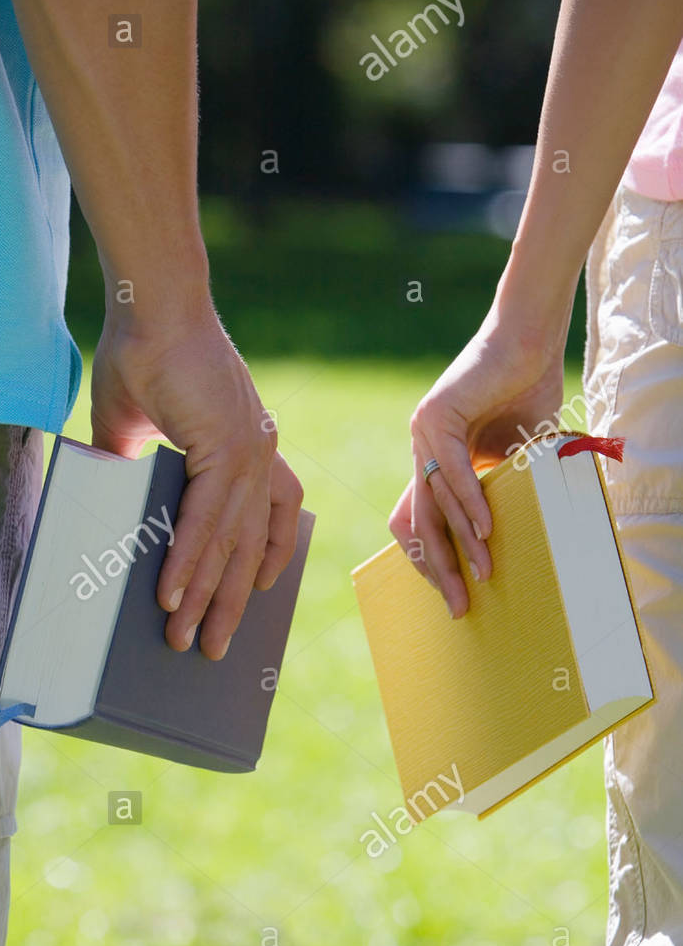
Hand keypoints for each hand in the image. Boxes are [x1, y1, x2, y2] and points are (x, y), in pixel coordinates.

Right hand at [90, 308, 303, 657]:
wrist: (150, 306)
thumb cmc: (141, 355)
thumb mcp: (134, 428)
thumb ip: (132, 468)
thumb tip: (110, 502)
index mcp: (250, 446)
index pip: (266, 518)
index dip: (263, 562)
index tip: (257, 598)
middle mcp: (261, 454)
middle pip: (250, 547)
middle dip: (231, 603)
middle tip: (215, 650)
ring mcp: (251, 451)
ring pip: (228, 543)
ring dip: (204, 597)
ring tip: (184, 639)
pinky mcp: (229, 447)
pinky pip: (207, 520)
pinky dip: (188, 561)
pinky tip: (173, 595)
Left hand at [388, 306, 568, 617]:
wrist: (528, 340)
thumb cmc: (525, 391)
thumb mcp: (511, 455)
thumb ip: (498, 489)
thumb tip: (506, 538)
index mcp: (433, 457)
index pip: (417, 519)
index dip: (429, 558)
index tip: (452, 592)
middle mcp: (420, 446)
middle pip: (420, 522)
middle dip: (440, 568)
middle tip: (459, 606)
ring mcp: (423, 431)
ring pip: (437, 502)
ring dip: (461, 542)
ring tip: (483, 574)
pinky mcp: (436, 415)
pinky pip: (450, 472)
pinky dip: (469, 504)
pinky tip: (485, 532)